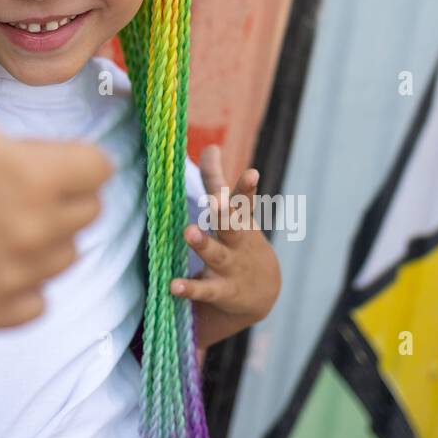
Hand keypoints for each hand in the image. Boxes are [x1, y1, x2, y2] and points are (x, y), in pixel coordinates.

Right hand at [0, 0, 113, 329]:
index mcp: (36, 175)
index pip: (97, 169)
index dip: (67, 156)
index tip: (26, 151)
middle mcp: (34, 232)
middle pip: (85, 214)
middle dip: (57, 196)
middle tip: (5, 182)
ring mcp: (13, 279)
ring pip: (63, 258)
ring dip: (41, 240)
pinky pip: (36, 303)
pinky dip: (18, 285)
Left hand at [169, 145, 280, 347]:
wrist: (264, 291)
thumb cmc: (240, 239)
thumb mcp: (235, 211)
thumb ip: (217, 179)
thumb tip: (211, 146)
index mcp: (240, 219)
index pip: (239, 198)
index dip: (244, 185)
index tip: (247, 170)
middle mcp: (237, 241)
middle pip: (232, 224)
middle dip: (224, 211)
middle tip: (217, 200)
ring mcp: (230, 266)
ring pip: (216, 254)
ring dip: (203, 244)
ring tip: (189, 232)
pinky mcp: (221, 290)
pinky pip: (204, 289)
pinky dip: (189, 288)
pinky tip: (173, 285)